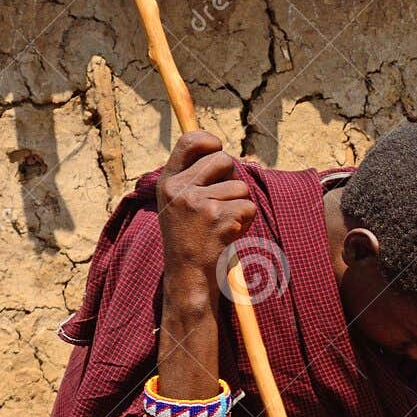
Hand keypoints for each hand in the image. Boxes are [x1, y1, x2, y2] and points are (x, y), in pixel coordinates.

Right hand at [155, 131, 254, 297]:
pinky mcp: (217, 217)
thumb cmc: (190, 239)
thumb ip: (193, 178)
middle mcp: (179, 189)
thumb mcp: (178, 204)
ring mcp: (197, 202)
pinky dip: (246, 221)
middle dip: (232, 178)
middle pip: (224, 160)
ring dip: (240, 205)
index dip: (209, 141)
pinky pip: (248, 206)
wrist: (188, 275)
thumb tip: (220, 152)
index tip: (217, 148)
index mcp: (168, 182)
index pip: (189, 142)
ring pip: (240, 186)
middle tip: (222, 202)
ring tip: (222, 224)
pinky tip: (229, 233)